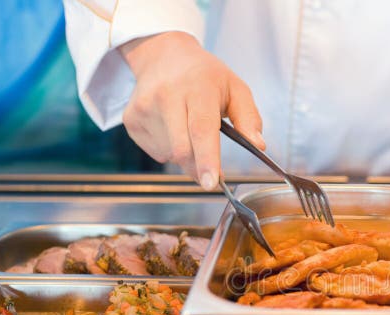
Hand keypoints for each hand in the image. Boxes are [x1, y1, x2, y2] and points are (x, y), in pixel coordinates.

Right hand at [120, 31, 264, 189]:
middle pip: (183, 149)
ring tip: (188, 128)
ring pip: (170, 154)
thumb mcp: (236, 89)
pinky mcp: (131, 120)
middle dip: (199, 167)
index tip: (211, 182)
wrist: (163, 56)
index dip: (206, 159)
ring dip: (186, 155)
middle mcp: (167, 95)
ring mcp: (145, 107)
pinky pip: (157, 153)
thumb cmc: (205, 76)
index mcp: (197, 88)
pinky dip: (170, 150)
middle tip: (211, 167)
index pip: (201, 128)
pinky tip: (172, 128)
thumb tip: (258, 144)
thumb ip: (249, 118)